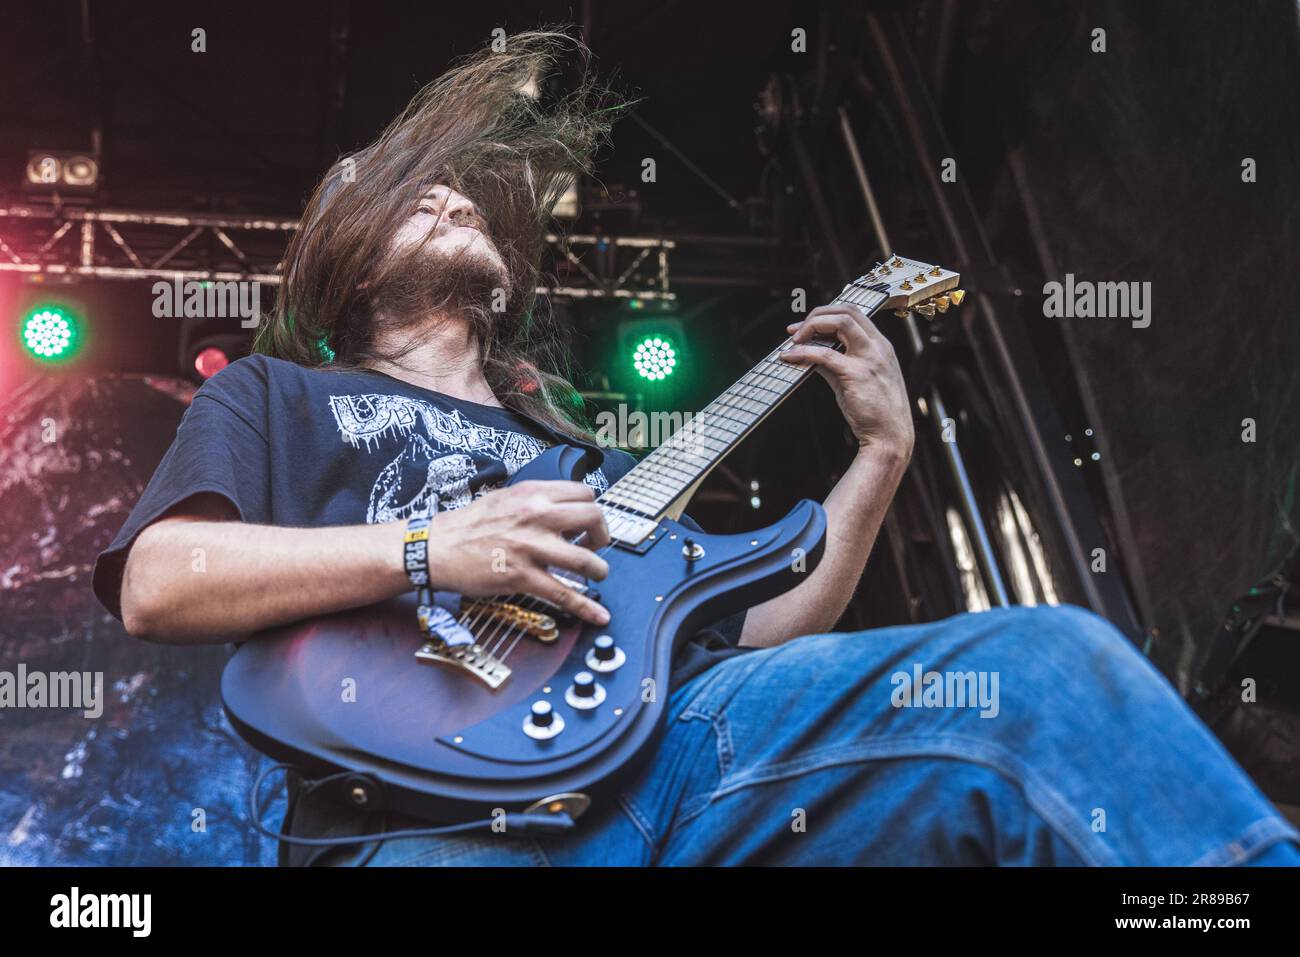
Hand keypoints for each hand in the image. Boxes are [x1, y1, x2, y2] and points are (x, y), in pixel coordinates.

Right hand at [424, 480, 611, 625]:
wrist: (437, 546)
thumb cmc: (468, 525)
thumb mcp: (506, 498)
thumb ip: (536, 502)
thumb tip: (564, 513)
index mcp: (533, 494)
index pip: (584, 494)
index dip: (591, 510)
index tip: (588, 524)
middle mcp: (536, 516)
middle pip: (593, 518)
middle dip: (602, 534)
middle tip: (596, 545)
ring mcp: (531, 547)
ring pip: (585, 559)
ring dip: (599, 569)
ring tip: (598, 574)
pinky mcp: (523, 576)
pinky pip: (563, 594)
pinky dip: (585, 607)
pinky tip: (598, 615)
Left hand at [780, 304, 914, 459]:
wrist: (889, 436)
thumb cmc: (875, 412)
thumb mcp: (855, 380)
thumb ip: (834, 364)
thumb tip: (809, 354)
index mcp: (880, 346)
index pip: (854, 313)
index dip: (826, 314)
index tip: (805, 326)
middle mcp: (878, 347)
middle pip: (847, 311)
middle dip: (817, 315)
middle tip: (796, 331)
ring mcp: (870, 358)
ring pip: (840, 322)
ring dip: (812, 326)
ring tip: (794, 341)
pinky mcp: (857, 374)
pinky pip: (825, 355)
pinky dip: (804, 352)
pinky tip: (790, 357)